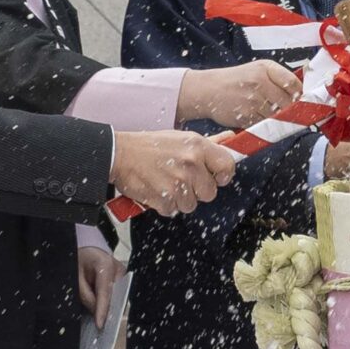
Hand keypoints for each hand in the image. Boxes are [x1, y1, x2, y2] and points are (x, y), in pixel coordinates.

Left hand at [76, 245, 123, 328]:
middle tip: (101, 327)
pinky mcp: (124, 278)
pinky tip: (105, 312)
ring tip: (102, 321)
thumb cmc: (80, 261)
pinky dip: (112, 303)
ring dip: (111, 308)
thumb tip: (95, 313)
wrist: (88, 250)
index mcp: (105, 265)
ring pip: (120, 297)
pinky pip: (120, 295)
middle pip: (116, 297)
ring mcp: (124, 274)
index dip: (102, 310)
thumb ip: (85, 295)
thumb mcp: (76, 277)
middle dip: (109, 312)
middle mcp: (119, 269)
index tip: (100, 325)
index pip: (105, 293)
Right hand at [110, 130, 236, 215]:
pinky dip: (164, 205)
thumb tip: (231, 138)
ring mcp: (178, 182)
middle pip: (210, 192)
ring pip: (191, 204)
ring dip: (179, 199)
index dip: (223, 175)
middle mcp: (191, 164)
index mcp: (198, 146)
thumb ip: (208, 143)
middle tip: (181, 179)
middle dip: (197, 190)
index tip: (216, 177)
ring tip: (166, 182)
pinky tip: (156, 189)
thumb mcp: (181, 138)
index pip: (228, 166)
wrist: (119, 154)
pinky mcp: (165, 198)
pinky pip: (173, 210)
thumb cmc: (149, 146)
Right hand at [178, 60, 300, 128]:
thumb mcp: (258, 70)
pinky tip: (257, 116)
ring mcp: (252, 100)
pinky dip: (264, 124)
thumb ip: (280, 78)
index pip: (294, 84)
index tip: (301, 100)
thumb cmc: (237, 80)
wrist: (208, 90)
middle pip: (289, 102)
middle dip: (291, 109)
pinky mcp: (246, 116)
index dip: (300, 95)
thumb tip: (303, 94)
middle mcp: (260, 82)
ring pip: (278, 116)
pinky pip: (264, 124)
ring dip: (278, 118)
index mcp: (266, 68)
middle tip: (289, 111)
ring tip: (268, 112)